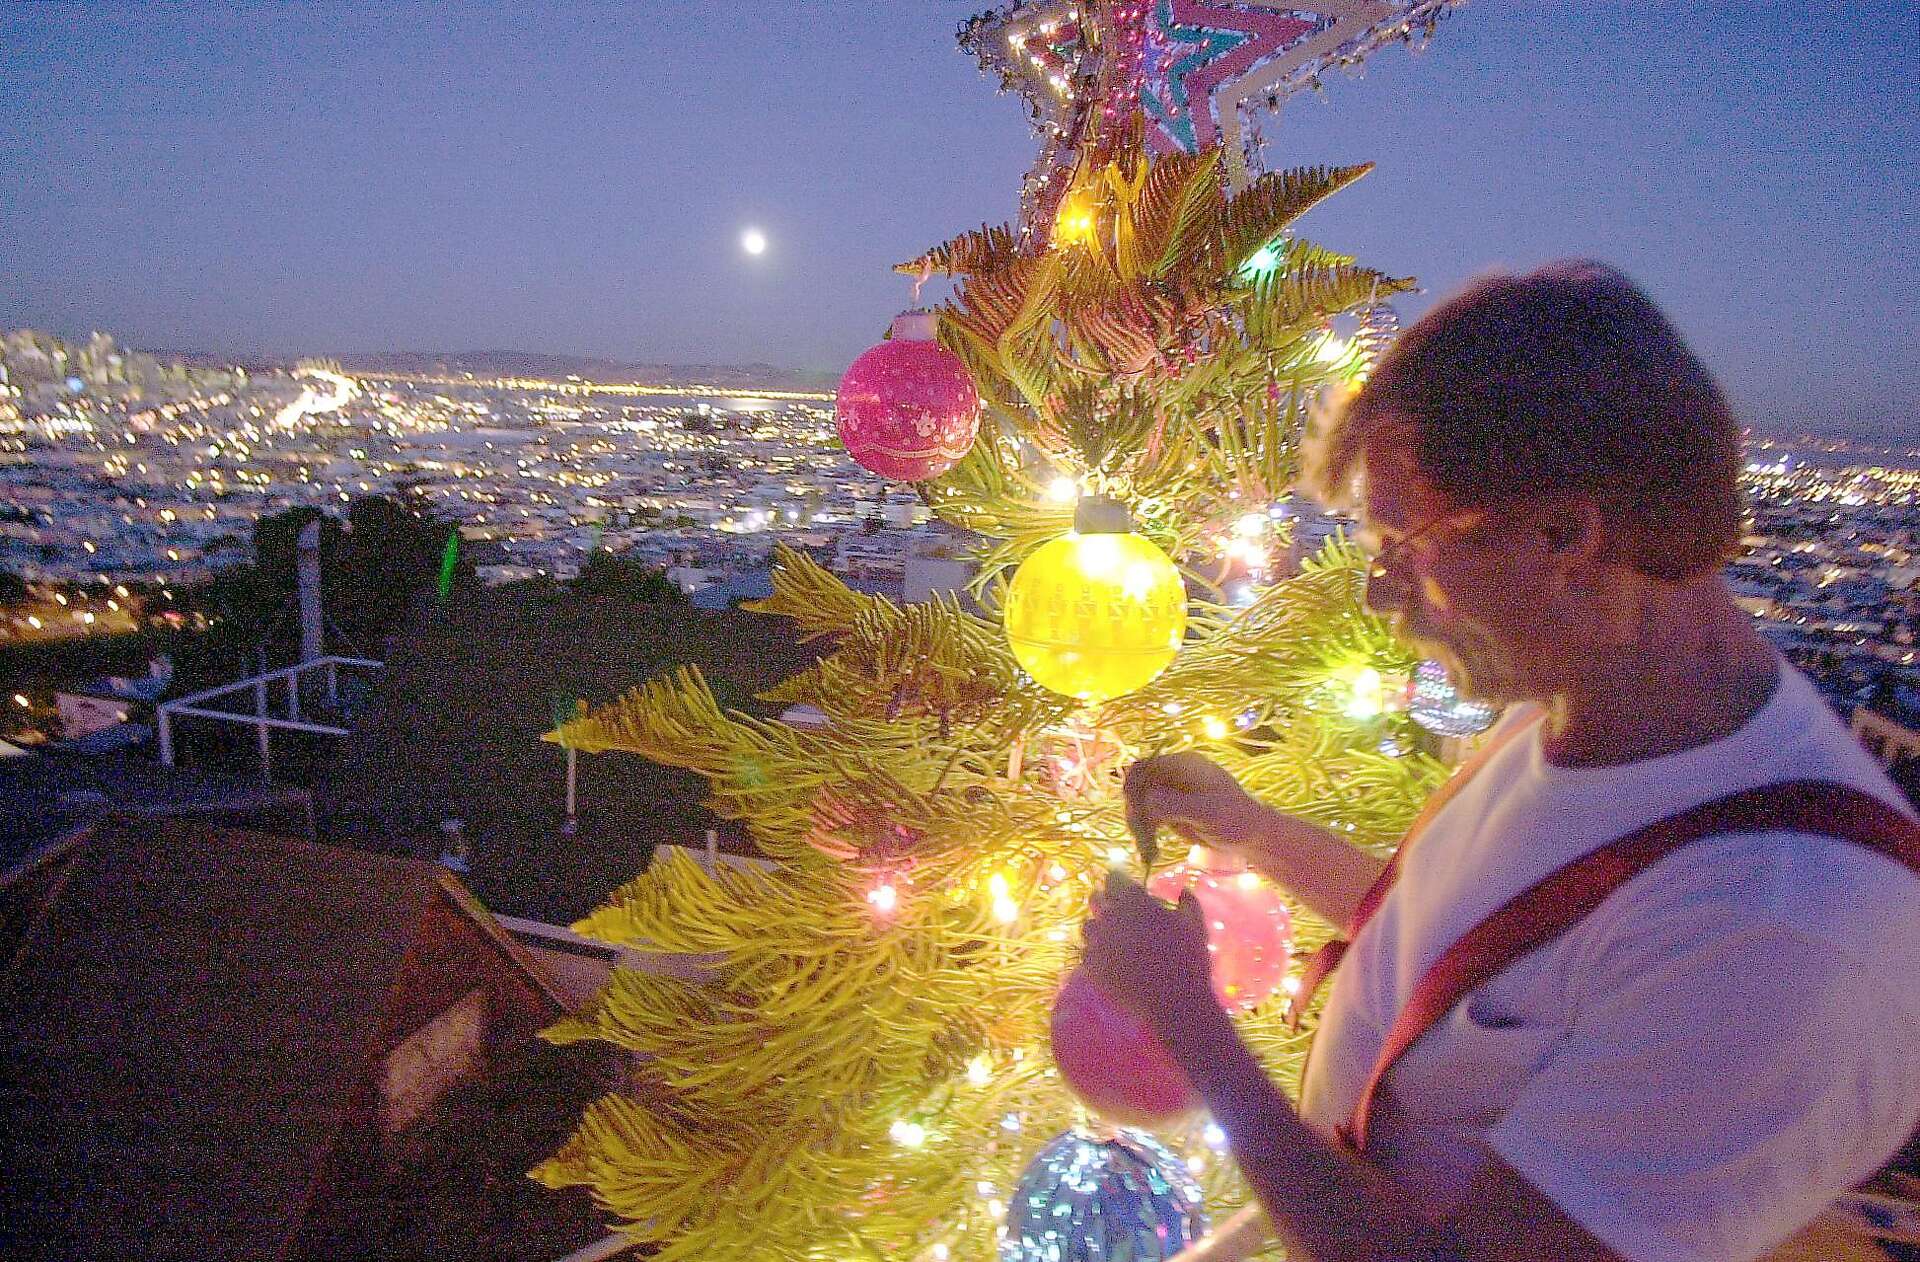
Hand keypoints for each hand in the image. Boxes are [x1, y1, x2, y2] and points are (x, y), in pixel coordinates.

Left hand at [1081, 872, 1219, 1036]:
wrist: (1175, 1002)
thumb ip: (1187, 902)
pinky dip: (1095, 953)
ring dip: (1098, 927)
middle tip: (1117, 910)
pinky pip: (1086, 952)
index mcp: (1133, 901)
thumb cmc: (1187, 958)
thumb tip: (1183, 890)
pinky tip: (1108, 959)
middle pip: (1095, 898)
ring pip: (1087, 926)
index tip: (1125, 886)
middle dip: (1105, 901)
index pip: (1114, 878)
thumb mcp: (1195, 924)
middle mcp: (1110, 917)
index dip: (1119, 880)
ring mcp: (1098, 943)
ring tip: (1112, 937)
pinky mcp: (1091, 967)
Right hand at [1124, 752, 1266, 862]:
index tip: (1135, 812)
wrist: (1249, 836)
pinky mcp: (1169, 810)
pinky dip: (1145, 831)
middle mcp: (1173, 774)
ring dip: (1138, 823)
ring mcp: (1170, 792)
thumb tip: (1146, 800)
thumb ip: (1174, 804)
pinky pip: (1147, 816)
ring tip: (1145, 845)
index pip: (1145, 767)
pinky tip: (1149, 848)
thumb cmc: (1233, 819)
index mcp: (1183, 764)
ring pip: (1140, 802)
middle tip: (1138, 834)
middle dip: (1135, 809)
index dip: (1134, 787)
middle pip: (1138, 785)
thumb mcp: (1204, 811)